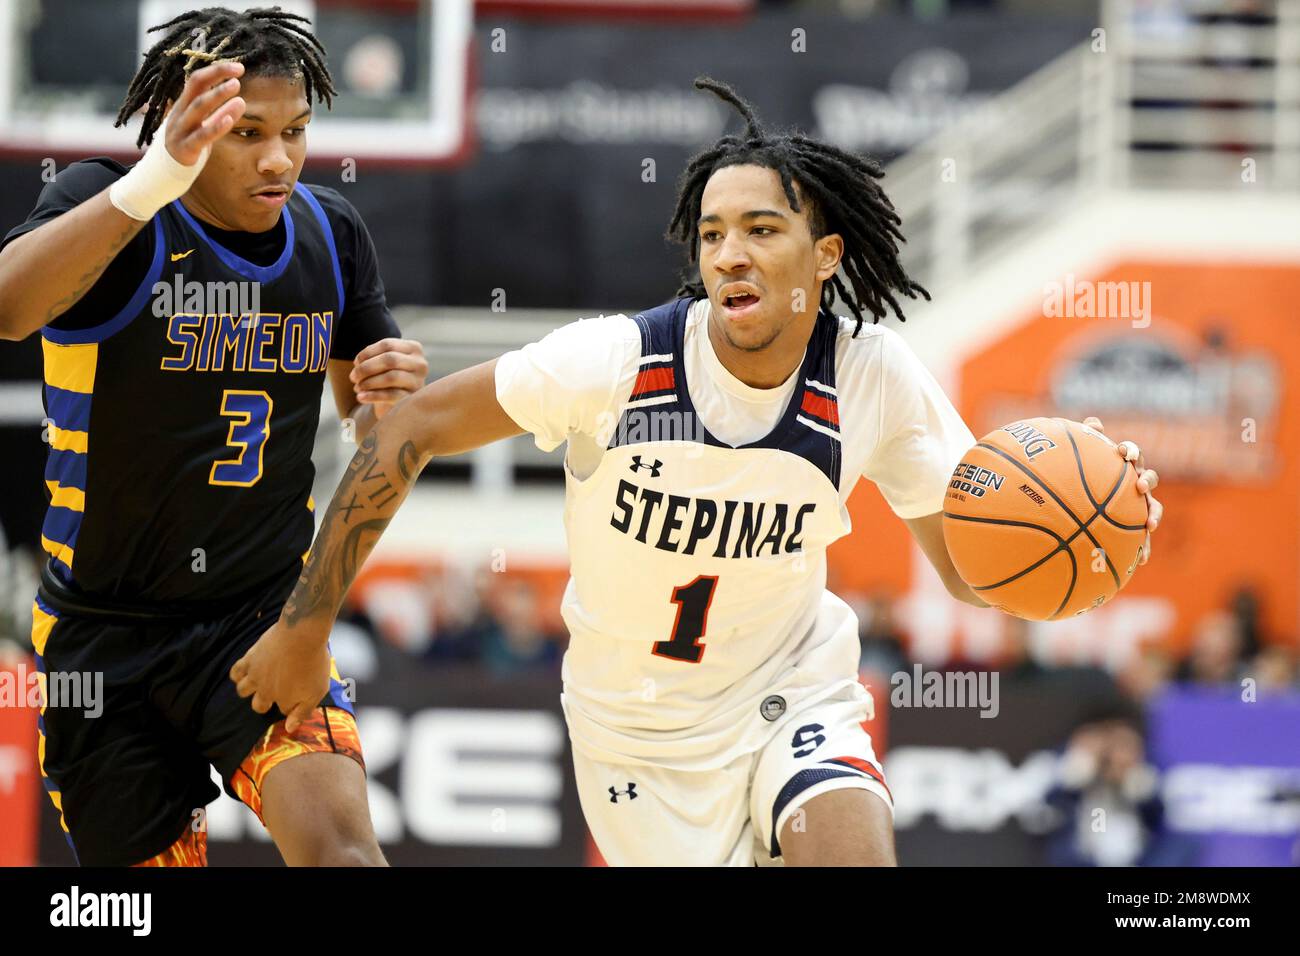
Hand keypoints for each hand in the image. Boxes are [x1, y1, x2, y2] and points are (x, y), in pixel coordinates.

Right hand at [163, 60, 245, 166]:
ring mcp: (181, 129)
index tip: (238, 67)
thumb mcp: (203, 124)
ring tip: (236, 85)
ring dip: (217, 94)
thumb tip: (241, 101)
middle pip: (196, 87)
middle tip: (238, 71)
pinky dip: (216, 127)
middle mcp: (180, 112)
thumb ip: (219, 113)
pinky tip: (230, 120)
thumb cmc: (188, 141)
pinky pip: (202, 136)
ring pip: (198, 107)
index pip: (197, 80)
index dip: (216, 71)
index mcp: (184, 104)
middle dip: (217, 76)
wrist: (167, 167)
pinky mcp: (186, 147)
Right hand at [230, 621, 329, 733]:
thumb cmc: (314, 662)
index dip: (290, 704)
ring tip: (258, 682)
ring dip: (249, 690)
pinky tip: (245, 672)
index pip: (283, 710)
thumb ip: (303, 712)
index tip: (294, 695)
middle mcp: (266, 691)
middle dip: (265, 703)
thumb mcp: (317, 691)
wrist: (301, 635)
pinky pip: (235, 671)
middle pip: (258, 705)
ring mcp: (256, 675)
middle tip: (273, 692)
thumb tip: (289, 729)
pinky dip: (237, 674)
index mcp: (284, 699)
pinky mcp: (250, 659)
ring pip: (242, 690)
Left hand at [350, 338, 427, 414]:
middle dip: (367, 368)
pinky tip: (361, 397)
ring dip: (368, 382)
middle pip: (390, 359)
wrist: (398, 402)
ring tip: (357, 388)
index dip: (367, 353)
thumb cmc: (388, 378)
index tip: (355, 363)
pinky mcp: (413, 399)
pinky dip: (372, 396)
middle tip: (353, 377)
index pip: (388, 344)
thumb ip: (373, 358)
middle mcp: (420, 364)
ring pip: (391, 377)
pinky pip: (391, 395)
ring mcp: (419, 382)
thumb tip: (358, 364)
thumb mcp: (384, 364)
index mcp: (414, 349)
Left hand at [1083, 417, 1161, 565]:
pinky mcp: (1139, 526)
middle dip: (1146, 480)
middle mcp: (1136, 484)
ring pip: (1153, 507)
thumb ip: (1087, 441)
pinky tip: (1143, 560)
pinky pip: (1145, 537)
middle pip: (1148, 478)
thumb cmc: (1085, 480)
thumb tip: (1093, 422)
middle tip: (1138, 485)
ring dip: (1154, 514)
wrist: (1087, 508)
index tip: (1123, 453)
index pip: (1131, 455)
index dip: (1131, 451)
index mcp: (1123, 467)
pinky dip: (1146, 547)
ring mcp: (1140, 505)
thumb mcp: (1084, 463)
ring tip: (1149, 525)